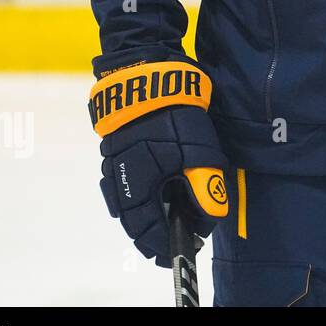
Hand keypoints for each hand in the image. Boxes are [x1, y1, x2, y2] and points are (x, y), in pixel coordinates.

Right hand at [99, 105, 228, 266]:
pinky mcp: (116, 152)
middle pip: (136, 222)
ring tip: (173, 217)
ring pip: (130, 204)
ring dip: (150, 214)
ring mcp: (114, 166)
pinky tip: (160, 191)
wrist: (145, 76)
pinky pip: (127, 185)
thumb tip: (212, 216)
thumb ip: (206, 187)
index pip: (150, 232)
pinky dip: (143, 195)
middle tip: (180, 240)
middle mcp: (119, 182)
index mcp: (137, 188)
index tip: (187, 250)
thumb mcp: (198, 153)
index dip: (168, 245)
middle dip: (157, 234)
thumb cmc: (173, 117)